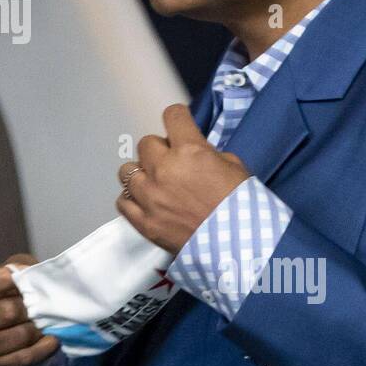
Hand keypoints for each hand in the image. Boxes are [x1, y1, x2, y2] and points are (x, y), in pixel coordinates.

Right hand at [0, 254, 59, 365]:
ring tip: (43, 321)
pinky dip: (45, 347)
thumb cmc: (10, 289)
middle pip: (8, 312)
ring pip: (21, 335)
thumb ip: (19, 268)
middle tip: (38, 304)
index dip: (3, 280)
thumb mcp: (12, 268)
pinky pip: (26, 357)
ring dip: (40, 327)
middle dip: (31, 306)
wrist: (8, 323)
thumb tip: (28, 279)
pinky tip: (51, 339)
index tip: (20, 278)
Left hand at [116, 103, 249, 253]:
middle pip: (146, 143)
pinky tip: (144, 201)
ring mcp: (150, 196)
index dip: (177, 118)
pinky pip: (122, 201)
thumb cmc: (242, 209)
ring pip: (127, 171)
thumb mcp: (235, 168)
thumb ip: (209, 154)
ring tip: (155, 183)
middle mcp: (164, 169)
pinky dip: (131, 199)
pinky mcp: (144, 222)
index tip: (179, 122)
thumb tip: (198, 152)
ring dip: (141, 174)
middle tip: (172, 162)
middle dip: (159, 150)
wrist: (240, 249)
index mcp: (190, 151)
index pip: (172, 116)